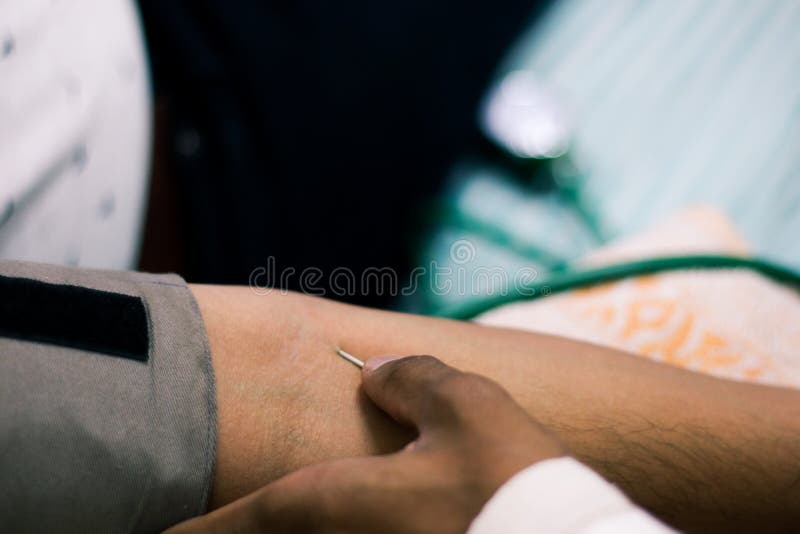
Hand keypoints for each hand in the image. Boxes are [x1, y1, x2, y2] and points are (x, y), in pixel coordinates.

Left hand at [167, 354, 565, 532]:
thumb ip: (411, 380)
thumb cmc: (514, 485)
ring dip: (285, 529)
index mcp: (336, 506)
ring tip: (277, 515)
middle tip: (205, 522)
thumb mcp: (467, 408)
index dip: (190, 530)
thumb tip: (377, 372)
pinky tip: (359, 521)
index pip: (237, 521)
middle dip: (234, 532)